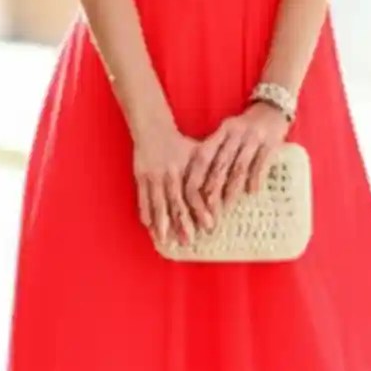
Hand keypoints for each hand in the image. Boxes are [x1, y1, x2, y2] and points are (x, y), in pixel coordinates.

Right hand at [132, 119, 199, 245]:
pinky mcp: (140, 177)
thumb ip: (211, 168)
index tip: (210, 226)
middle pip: (175, 202)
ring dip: (162, 223)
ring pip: (158, 203)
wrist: (152, 129)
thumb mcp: (198, 151)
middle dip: (181, 224)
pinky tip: (149, 227)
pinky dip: (146, 213)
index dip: (201, 210)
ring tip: (166, 240)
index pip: (194, 193)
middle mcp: (169, 173)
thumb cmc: (180, 143)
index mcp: (185, 168)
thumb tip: (230, 186)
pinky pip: (143, 198)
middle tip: (188, 242)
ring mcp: (153, 176)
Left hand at [185, 103, 289, 223]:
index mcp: (221, 131)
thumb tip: (200, 187)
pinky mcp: (271, 143)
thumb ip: (216, 153)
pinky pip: (261, 164)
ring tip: (226, 207)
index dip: (195, 178)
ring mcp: (253, 138)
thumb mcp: (228, 134)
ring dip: (232, 189)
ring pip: (238, 167)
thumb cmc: (246, 127)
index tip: (190, 200)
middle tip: (207, 212)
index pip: (203, 156)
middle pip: (219, 164)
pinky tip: (251, 193)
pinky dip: (255, 179)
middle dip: (212, 190)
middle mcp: (235, 133)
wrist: (274, 107)